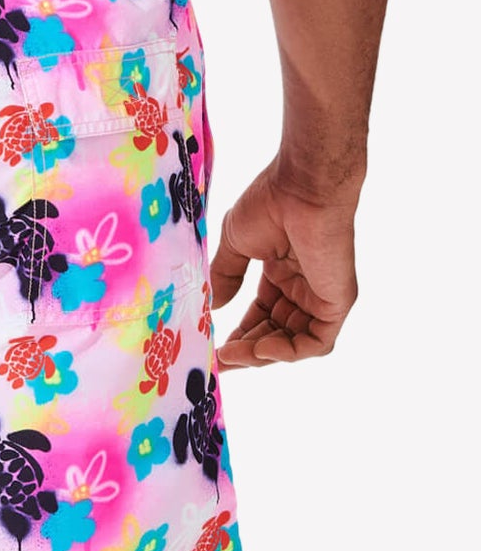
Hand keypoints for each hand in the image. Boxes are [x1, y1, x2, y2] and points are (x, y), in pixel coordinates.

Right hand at [210, 155, 359, 368]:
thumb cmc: (269, 204)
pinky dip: (290, 352)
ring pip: (293, 342)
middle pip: (275, 333)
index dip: (240, 334)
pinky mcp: (337, 303)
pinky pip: (316, 341)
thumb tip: (214, 308)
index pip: (262, 315)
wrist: (301, 189)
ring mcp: (321, 297)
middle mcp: (302, 288)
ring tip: (234, 356)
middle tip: (221, 361)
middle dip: (248, 350)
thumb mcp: (237, 243)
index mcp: (281, 273)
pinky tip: (263, 349)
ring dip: (263, 354)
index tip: (216, 350)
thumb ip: (227, 276)